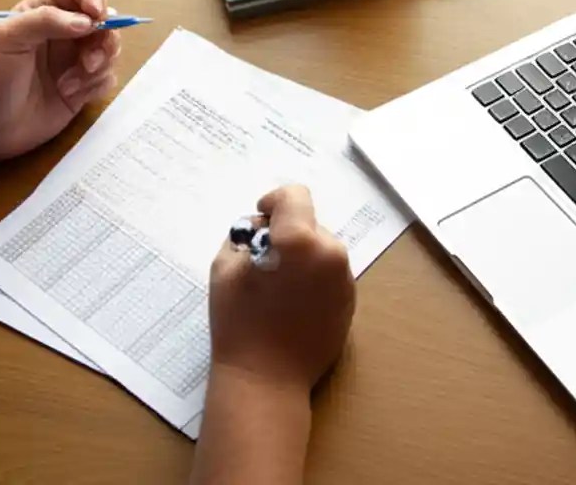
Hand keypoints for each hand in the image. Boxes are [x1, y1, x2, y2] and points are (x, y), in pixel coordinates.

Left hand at [0, 0, 121, 159]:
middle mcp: (62, 34)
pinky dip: (95, 87)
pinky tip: (69, 96)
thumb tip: (88, 21)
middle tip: (89, 61)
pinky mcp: (81, 90)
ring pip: (109, 51)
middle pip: (103, 22)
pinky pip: (107, 79)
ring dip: (99, 66)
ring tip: (70, 84)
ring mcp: (72, 62)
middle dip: (104, 39)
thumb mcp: (7, 38)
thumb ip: (46, 20)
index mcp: (41, 12)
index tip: (97, 16)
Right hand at [209, 185, 355, 393]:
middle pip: (309, 224)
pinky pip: (331, 274)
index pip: (295, 196)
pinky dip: (314, 278)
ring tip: (277, 287)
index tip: (262, 218)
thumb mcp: (224, 269)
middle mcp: (331, 254)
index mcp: (300, 241)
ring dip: (302, 256)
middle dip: (287, 235)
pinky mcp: (351, 301)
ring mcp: (345, 279)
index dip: (275, 201)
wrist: (267, 379)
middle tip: (263, 262)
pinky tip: (293, 304)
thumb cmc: (239, 323)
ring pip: (322, 249)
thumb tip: (262, 226)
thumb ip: (244, 235)